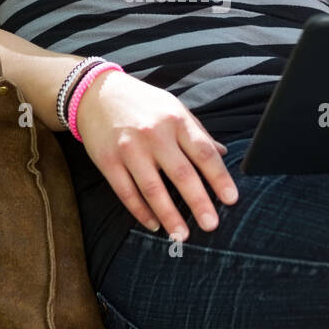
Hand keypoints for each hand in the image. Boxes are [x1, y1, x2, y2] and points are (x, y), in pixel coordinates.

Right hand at [72, 70, 237, 239]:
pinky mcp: (108, 161)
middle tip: (211, 225)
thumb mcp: (174, 109)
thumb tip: (223, 154)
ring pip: (152, 188)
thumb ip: (198, 133)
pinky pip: (126, 192)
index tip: (231, 199)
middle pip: (181, 173)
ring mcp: (129, 148)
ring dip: (169, 215)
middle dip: (198, 202)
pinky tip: (154, 224)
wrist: (97, 94)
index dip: (219, 178)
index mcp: (176, 120)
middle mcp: (154, 134)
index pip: (204, 153)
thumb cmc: (142, 103)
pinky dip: (141, 211)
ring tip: (181, 235)